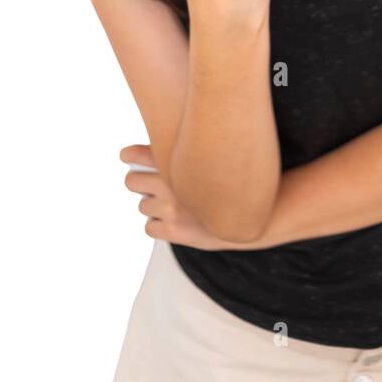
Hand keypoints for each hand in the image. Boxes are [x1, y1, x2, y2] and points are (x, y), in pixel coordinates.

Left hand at [120, 143, 252, 249]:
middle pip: (132, 181)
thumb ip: (183, 153)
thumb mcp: (210, 160)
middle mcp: (173, 183)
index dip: (130, 155)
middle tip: (153, 185)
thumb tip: (148, 150)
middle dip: (140, 183)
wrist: (256, 214)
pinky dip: (158, 225)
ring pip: (142, 206)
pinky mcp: (174, 231)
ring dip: (153, 205)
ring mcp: (172, 208)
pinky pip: (149, 227)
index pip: (139, 154)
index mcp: (179, 161)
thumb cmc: (232, 185)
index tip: (125, 155)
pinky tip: (174, 221)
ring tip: (174, 204)